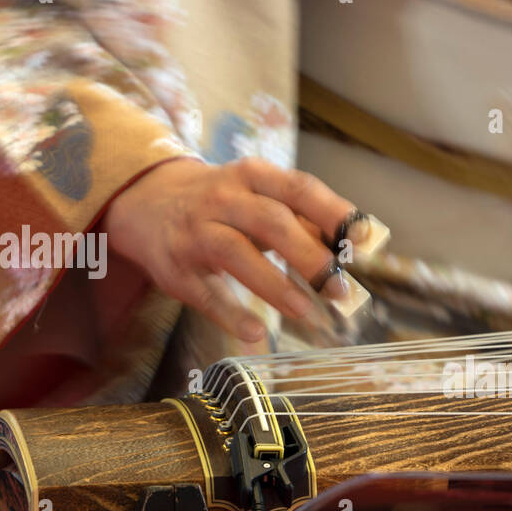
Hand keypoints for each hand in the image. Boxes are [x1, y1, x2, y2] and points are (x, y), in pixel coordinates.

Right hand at [100, 156, 357, 340]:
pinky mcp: (175, 267)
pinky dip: (231, 313)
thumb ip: (303, 219)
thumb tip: (354, 246)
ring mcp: (196, 231)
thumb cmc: (223, 204)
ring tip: (308, 313)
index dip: (334, 213)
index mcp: (253, 178)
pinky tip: (256, 333)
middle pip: (271, 222)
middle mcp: (222, 198)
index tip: (365, 240)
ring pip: (236, 253)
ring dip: (276, 285)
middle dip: (310, 257)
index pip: (299, 189)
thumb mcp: (260, 197)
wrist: (146, 201)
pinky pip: (205, 292)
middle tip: (340, 290)